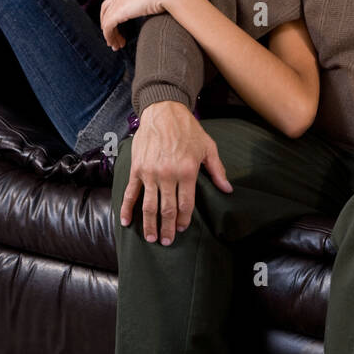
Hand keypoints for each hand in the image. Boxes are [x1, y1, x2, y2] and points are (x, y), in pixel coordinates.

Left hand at [100, 0, 181, 49]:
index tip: (116, 27)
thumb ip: (147, 4)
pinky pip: (108, 27)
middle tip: (112, 38)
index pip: (112, 2)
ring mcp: (117, 2)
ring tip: (116, 46)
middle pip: (105, 11)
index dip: (111, 16)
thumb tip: (151, 11)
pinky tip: (115, 44)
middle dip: (107, 26)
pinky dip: (110, 37)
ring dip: (110, 36)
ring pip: (106, 22)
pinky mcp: (117, 12)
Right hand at [119, 101, 231, 244]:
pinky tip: (126, 222)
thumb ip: (217, 170)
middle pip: (167, 210)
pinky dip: (127, 209)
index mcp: (187, 172)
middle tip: (166, 242)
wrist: (163, 111)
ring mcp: (150, 173)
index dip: (184, 221)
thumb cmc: (188, 129)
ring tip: (151, 238)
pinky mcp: (137, 169)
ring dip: (149, 225)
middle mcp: (167, 175)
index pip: (186, 205)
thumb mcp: (208, 147)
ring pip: (148, 206)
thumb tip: (228, 189)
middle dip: (167, 229)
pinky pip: (131, 193)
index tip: (182, 230)